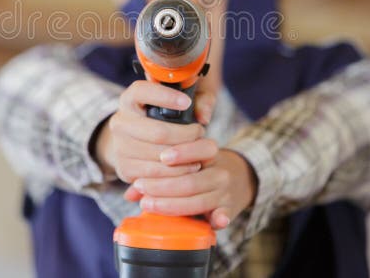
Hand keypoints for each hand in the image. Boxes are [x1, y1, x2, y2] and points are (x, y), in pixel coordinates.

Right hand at [94, 80, 216, 182]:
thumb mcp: (181, 102)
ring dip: (185, 156)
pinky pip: (155, 173)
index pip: (141, 92)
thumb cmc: (162, 118)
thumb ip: (199, 101)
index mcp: (129, 99)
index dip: (165, 96)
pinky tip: (188, 166)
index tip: (187, 102)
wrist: (134, 143)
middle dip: (186, 135)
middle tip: (200, 133)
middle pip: (158, 132)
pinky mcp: (125, 168)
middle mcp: (120, 122)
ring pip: (159, 156)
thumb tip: (204, 117)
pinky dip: (176, 173)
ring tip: (198, 151)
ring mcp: (120, 147)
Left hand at [124, 149, 257, 229]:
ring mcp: (225, 192)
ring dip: (171, 205)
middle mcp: (220, 172)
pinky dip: (219, 219)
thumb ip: (162, 170)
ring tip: (147, 204)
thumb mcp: (187, 161)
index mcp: (211, 153)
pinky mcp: (229, 210)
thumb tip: (130, 192)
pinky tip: (213, 221)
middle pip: (191, 180)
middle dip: (162, 186)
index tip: (162, 157)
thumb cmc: (202, 169)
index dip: (182, 152)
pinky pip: (223, 215)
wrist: (239, 178)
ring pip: (198, 200)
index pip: (200, 148)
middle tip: (140, 187)